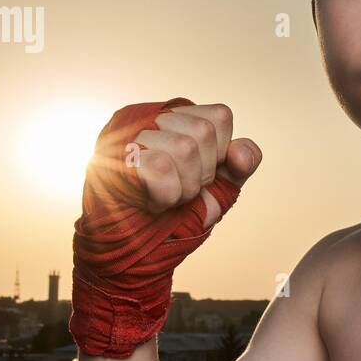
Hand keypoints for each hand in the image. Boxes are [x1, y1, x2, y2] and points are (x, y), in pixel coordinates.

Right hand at [127, 102, 260, 226]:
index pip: (221, 116)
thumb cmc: (180, 208)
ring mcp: (134, 137)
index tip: (201, 171)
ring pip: (184, 148)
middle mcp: (156, 120)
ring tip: (168, 194)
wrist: (142, 244)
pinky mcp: (120, 160)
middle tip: (182, 186)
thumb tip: (240, 154)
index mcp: (182, 119)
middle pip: (203, 131)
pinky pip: (162, 169)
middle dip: (203, 172)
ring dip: (185, 186)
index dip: (220, 152)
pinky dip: (167, 195)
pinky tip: (153, 200)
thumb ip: (240, 165)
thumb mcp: (220, 186)